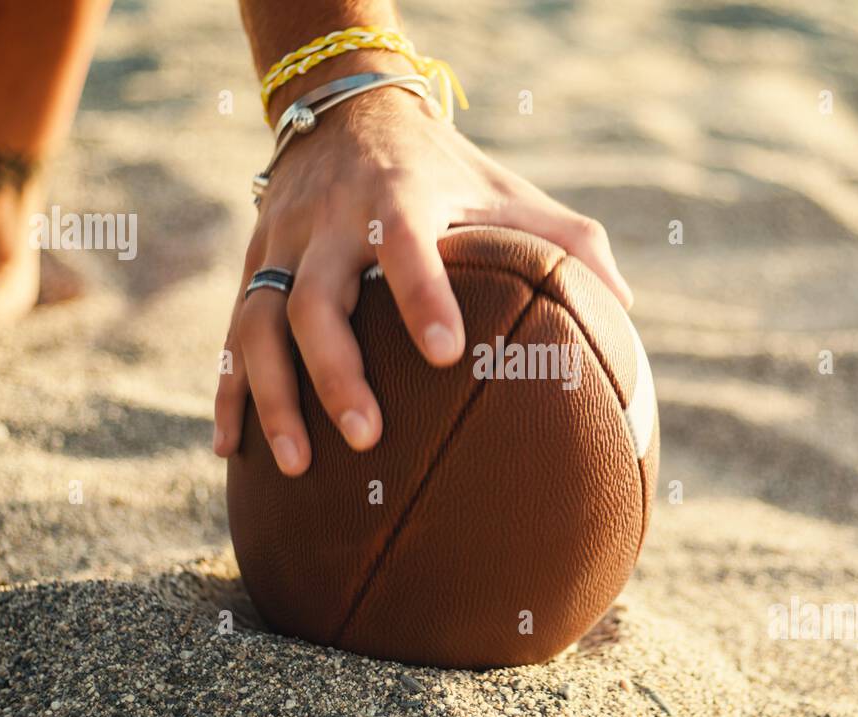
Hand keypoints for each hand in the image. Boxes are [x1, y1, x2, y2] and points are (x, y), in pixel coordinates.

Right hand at [213, 66, 632, 475]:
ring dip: (274, 394)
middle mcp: (329, 221)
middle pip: (314, 299)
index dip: (421, 294)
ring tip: (299, 464)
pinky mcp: (251, 265)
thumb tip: (627, 307)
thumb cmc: (445, 168)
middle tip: (369, 436)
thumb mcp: (505, 188)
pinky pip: (231, 332)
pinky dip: (230, 391)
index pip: (404, 244)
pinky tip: (234, 450)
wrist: (346, 111)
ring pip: (258, 322)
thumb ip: (566, 240)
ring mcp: (280, 244)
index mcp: (397, 195)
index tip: (447, 353)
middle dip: (336, 371)